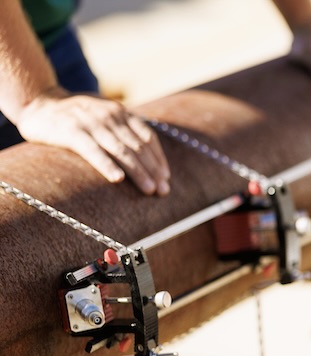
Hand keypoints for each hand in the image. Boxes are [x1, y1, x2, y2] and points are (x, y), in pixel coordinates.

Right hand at [15, 89, 169, 194]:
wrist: (37, 102)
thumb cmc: (75, 116)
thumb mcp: (103, 116)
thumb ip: (123, 131)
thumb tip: (148, 159)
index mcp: (120, 113)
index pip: (148, 137)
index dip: (159, 159)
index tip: (166, 178)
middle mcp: (109, 115)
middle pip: (138, 146)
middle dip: (153, 170)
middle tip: (163, 191)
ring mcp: (90, 122)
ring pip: (121, 150)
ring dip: (138, 171)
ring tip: (149, 190)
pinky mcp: (71, 131)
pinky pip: (93, 150)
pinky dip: (107, 164)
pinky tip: (118, 179)